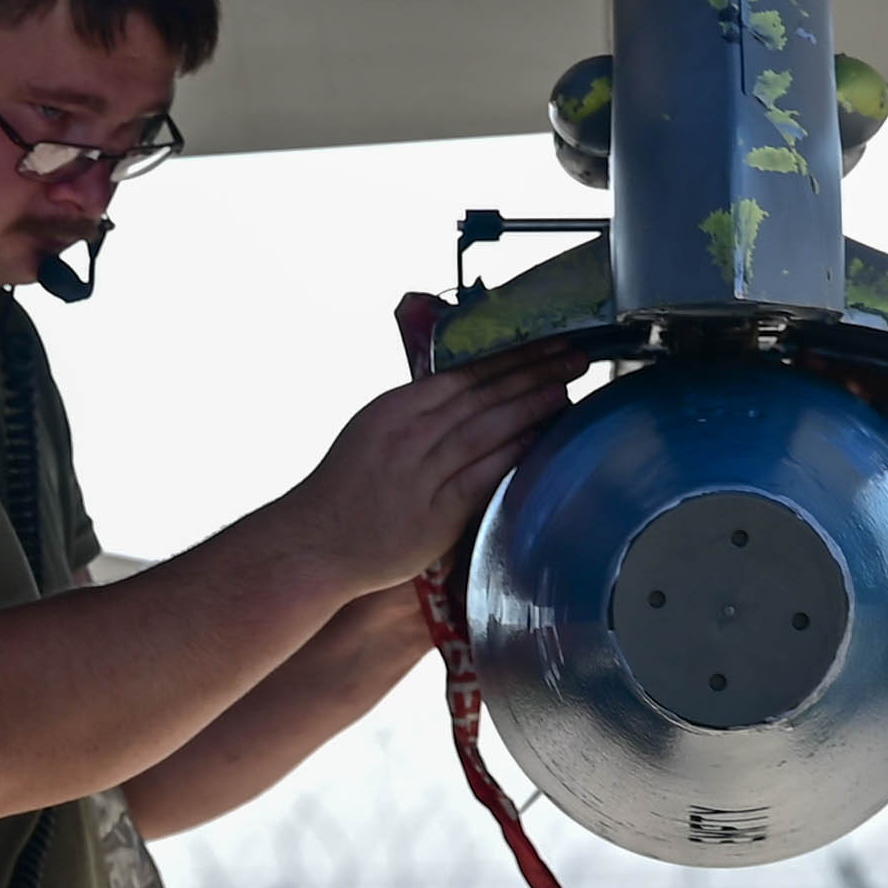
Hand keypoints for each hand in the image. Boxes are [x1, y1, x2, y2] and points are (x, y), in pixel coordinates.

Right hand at [287, 316, 580, 593]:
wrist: (314, 543)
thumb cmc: (344, 492)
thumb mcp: (373, 434)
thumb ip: (418, 414)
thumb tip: (465, 395)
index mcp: (395, 408)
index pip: (463, 374)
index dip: (509, 358)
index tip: (544, 344)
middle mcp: (408, 433)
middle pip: (481, 393)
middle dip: (532, 372)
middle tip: (573, 357)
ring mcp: (421, 472)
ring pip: (486, 427)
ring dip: (530, 405)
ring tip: (566, 390)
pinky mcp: (434, 513)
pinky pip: (482, 474)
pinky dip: (513, 453)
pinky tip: (541, 439)